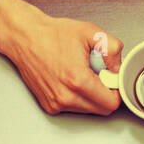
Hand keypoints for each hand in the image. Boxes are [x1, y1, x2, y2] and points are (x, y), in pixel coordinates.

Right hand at [4, 10, 123, 115]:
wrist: (25, 38)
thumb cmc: (52, 35)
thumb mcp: (90, 32)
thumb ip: (113, 49)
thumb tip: (118, 68)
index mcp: (77, 80)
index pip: (111, 103)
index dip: (116, 90)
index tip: (112, 80)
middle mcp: (66, 96)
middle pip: (102, 110)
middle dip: (105, 94)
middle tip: (98, 75)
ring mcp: (56, 103)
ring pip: (88, 110)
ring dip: (91, 96)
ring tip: (82, 75)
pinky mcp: (50, 106)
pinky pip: (74, 108)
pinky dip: (77, 97)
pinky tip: (70, 80)